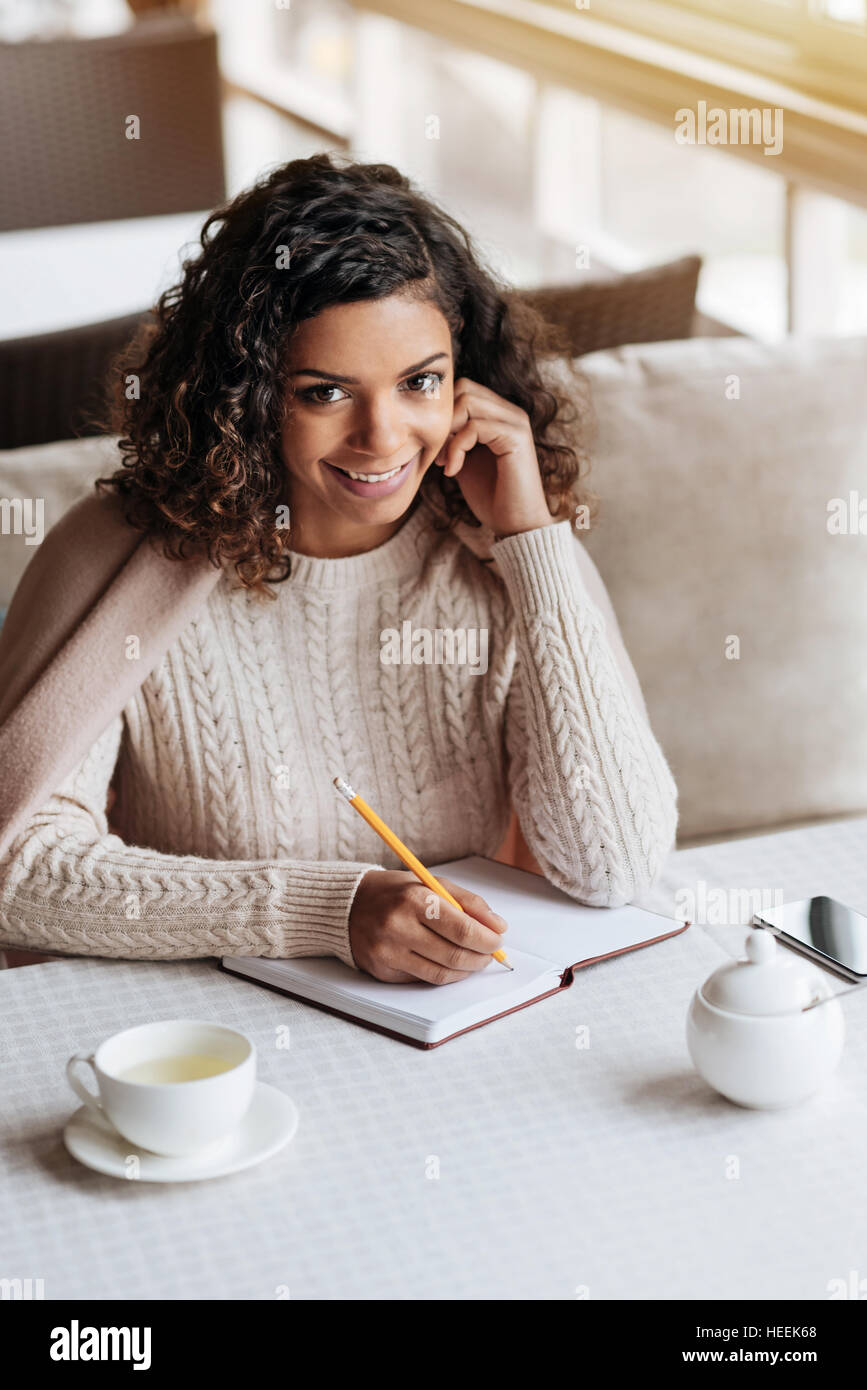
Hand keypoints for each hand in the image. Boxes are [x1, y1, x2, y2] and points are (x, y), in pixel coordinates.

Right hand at [348, 869, 508, 983]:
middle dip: (481, 958)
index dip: (487, 940)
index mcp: (414, 900)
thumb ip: (468, 903)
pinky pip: (423, 979)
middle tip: (490, 953)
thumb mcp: (431, 884)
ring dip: (465, 970)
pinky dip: (443, 974)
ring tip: (473, 959)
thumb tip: (498, 927)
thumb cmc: (395, 892)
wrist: (347, 906)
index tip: (498, 940)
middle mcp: (398, 928)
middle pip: (454, 955)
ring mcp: (388, 953)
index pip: (462, 929)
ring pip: (441, 974)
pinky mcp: (382, 971)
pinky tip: (448, 963)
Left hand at [434, 377, 553, 537]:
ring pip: (467, 402)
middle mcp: (511, 412)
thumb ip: (453, 437)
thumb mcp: (464, 460)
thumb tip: (425, 424)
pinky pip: (475, 426)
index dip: (443, 413)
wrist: (515, 525)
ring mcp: (516, 422)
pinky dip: (457, 448)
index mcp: (500, 414)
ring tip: (445, 463)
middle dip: (443, 421)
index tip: (436, 448)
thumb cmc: (491, 497)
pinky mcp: (516, 437)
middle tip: (438, 454)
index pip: (463, 388)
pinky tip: (454, 471)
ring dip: (448, 434)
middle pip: (463, 388)